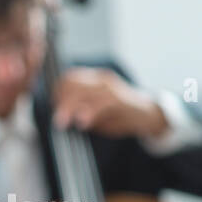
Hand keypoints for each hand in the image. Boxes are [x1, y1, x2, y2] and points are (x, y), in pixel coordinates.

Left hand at [53, 67, 168, 139]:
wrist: (146, 115)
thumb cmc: (116, 114)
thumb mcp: (92, 113)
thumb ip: (77, 111)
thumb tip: (59, 117)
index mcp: (92, 80)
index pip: (68, 79)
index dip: (57, 94)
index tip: (55, 111)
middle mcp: (100, 80)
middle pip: (72, 83)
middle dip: (60, 102)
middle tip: (58, 121)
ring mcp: (111, 88)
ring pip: (84, 91)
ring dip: (70, 108)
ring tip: (64, 123)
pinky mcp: (120, 99)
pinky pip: (102, 103)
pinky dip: (90, 112)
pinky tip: (83, 122)